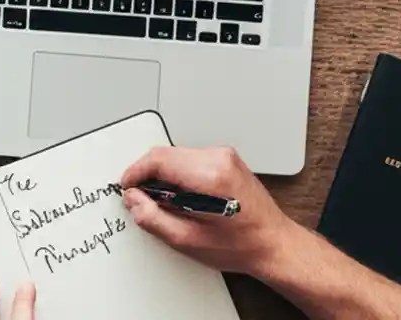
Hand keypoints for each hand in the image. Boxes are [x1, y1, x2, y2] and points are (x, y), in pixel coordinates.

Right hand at [120, 146, 299, 277]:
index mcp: (210, 175)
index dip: (135, 173)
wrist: (273, 244)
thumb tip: (134, 200)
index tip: (127, 186)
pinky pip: (190, 159)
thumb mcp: (187, 240)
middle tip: (143, 200)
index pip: (158, 159)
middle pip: (165, 154)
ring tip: (169, 204)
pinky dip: (178, 175)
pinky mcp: (226, 159)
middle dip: (148, 176)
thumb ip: (153, 218)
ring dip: (164, 176)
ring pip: (176, 155)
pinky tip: (184, 198)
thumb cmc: (241, 245)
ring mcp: (224, 156)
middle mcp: (219, 159)